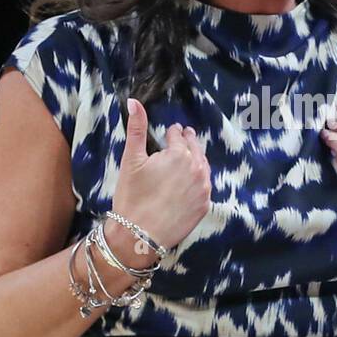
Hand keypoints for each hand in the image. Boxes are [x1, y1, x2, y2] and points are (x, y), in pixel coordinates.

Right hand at [109, 98, 211, 260]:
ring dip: (197, 159)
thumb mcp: (131, 160)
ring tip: (191, 156)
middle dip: (188, 142)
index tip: (172, 131)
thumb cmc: (132, 196)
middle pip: (194, 149)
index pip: (177, 136)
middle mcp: (197, 168)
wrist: (140, 235)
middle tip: (185, 136)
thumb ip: (135, 128)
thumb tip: (134, 101)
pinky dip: (199, 180)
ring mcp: (204, 188)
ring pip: (203, 167)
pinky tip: (192, 181)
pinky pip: (204, 187)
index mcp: (180, 154)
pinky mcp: (205, 206)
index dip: (172, 133)